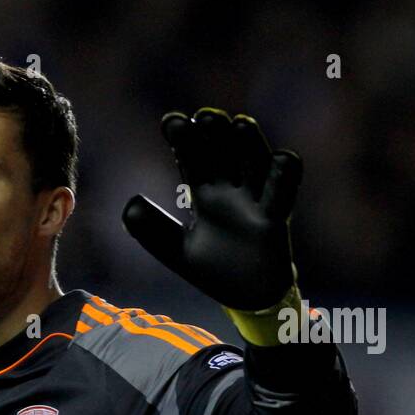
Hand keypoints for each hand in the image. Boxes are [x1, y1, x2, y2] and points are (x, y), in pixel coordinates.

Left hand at [122, 108, 300, 312]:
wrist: (244, 298)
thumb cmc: (213, 270)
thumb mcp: (175, 250)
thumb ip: (153, 229)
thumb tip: (129, 205)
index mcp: (204, 194)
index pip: (192, 160)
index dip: (183, 140)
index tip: (170, 122)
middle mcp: (230, 191)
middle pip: (223, 154)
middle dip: (214, 135)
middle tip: (202, 116)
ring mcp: (254, 202)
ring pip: (254, 164)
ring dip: (249, 144)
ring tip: (238, 124)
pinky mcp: (276, 219)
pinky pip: (283, 193)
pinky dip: (284, 174)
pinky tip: (279, 156)